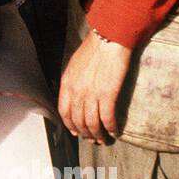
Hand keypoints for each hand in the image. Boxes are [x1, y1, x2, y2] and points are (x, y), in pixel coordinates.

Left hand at [58, 29, 131, 143]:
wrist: (109, 39)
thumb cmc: (94, 49)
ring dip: (98, 135)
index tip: (75, 131)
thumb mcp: (75, 65)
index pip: (64, 111)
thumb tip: (76, 95)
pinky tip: (114, 132)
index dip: (70, 125)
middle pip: (78, 120)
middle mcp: (76, 92)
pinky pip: (107, 118)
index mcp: (67, 84)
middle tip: (92, 139)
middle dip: (85, 133)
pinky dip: (111, 128)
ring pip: (92, 123)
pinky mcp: (108, 95)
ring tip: (103, 139)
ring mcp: (91, 94)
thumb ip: (73, 81)